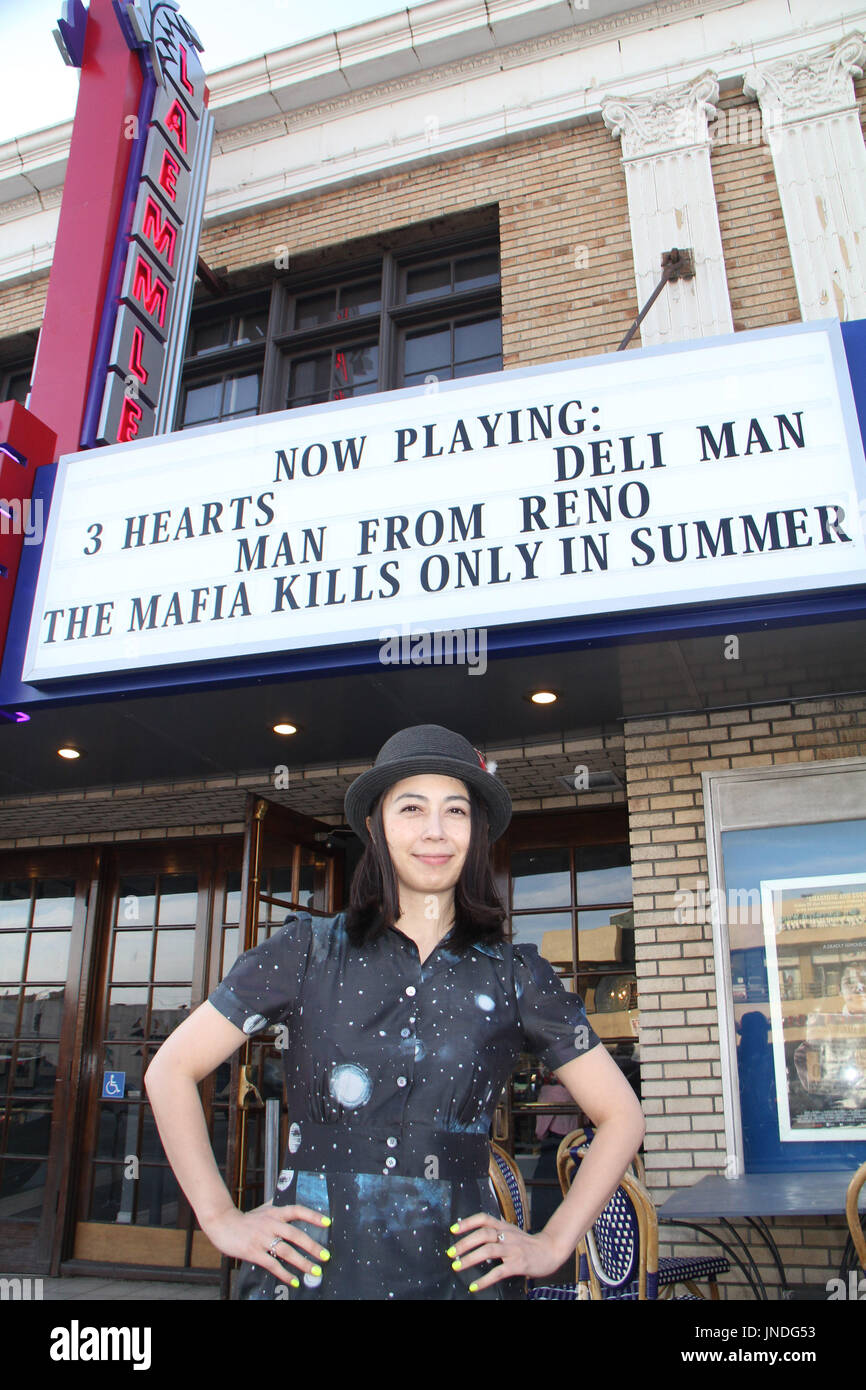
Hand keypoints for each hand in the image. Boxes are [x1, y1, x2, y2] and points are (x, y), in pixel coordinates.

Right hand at [203, 1201, 330, 1286]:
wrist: (222, 1223)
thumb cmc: (245, 1219)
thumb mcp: (263, 1209)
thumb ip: (277, 1207)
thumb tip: (290, 1200)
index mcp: (275, 1213)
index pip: (297, 1211)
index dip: (313, 1216)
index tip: (327, 1222)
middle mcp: (270, 1224)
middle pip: (295, 1234)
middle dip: (312, 1246)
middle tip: (325, 1256)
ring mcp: (262, 1238)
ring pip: (286, 1251)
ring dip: (302, 1262)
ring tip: (314, 1271)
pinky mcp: (254, 1252)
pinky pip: (272, 1264)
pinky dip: (284, 1274)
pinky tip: (293, 1280)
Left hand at [447, 1213, 566, 1291]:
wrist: (551, 1250)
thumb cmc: (529, 1243)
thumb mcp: (512, 1231)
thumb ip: (498, 1228)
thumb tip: (480, 1226)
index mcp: (504, 1227)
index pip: (484, 1218)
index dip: (467, 1222)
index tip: (453, 1229)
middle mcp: (508, 1235)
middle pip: (483, 1233)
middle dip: (464, 1243)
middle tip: (451, 1253)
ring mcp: (513, 1249)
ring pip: (489, 1250)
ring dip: (470, 1258)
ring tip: (458, 1266)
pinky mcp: (518, 1264)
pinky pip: (499, 1272)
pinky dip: (485, 1279)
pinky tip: (475, 1285)